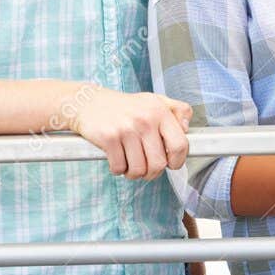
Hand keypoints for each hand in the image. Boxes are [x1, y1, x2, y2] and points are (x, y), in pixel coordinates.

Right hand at [68, 88, 192, 179]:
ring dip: (134, 173)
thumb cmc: (125, 107)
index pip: (180, 145)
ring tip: (130, 163)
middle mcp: (145, 119)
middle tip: (146, 167)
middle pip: (158, 164)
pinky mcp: (108, 138)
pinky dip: (118, 169)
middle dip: (152, 172)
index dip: (178, 161)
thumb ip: (177, 111)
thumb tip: (187, 129)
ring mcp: (126, 129)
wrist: (88, 102)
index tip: (171, 164)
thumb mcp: (154, 101)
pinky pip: (119, 168)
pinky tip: (117, 159)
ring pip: (138, 170)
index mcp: (160, 111)